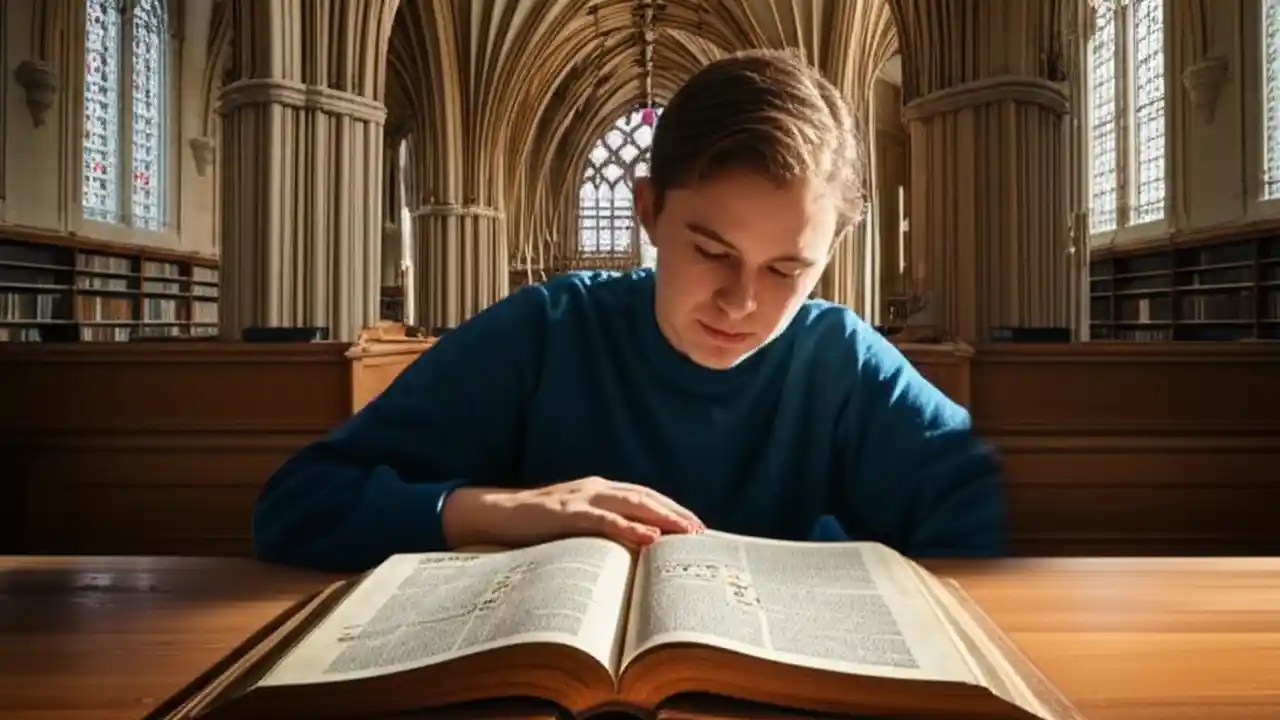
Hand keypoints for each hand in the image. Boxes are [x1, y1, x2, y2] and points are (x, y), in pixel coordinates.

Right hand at [442, 477, 705, 548]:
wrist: (493, 515)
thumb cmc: (534, 524)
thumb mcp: (572, 523)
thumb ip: (598, 527)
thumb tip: (629, 548)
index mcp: (598, 489)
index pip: (644, 496)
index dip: (671, 508)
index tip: (695, 526)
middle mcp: (595, 488)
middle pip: (645, 497)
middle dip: (676, 513)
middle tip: (701, 533)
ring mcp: (581, 498)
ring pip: (632, 504)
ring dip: (662, 517)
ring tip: (685, 533)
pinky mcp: (565, 513)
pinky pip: (604, 520)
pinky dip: (629, 527)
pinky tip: (648, 537)